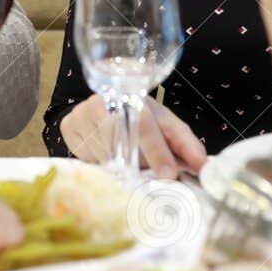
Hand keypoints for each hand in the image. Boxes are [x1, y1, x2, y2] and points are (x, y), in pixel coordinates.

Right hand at [58, 93, 206, 179]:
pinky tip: (106, 153)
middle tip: (146, 173)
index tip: (169, 175)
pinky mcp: (68, 127)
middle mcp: (103, 99)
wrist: (104, 101)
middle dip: (138, 164)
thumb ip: (185, 143)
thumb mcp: (166, 123)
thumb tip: (203, 166)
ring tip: (125, 158)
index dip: (157, 151)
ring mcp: (81, 113)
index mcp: (133, 95)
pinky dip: (100, 164)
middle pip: (123, 146)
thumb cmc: (141, 117)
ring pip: (105, 157)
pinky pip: (87, 159)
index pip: (144, 125)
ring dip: (120, 166)